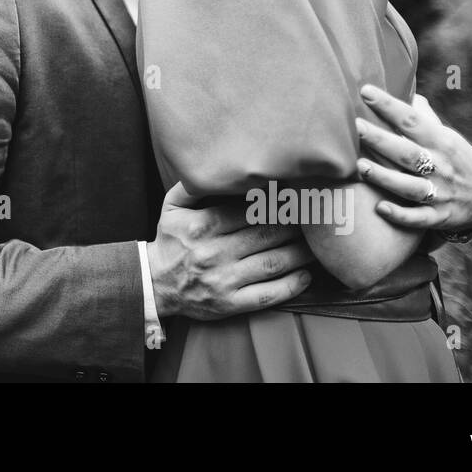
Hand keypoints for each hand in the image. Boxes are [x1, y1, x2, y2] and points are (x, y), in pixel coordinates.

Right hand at [146, 182, 314, 320]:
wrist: (154, 285)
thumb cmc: (169, 242)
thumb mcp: (170, 207)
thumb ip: (191, 185)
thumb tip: (215, 166)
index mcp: (202, 226)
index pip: (249, 211)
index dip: (276, 204)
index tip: (295, 198)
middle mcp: (214, 253)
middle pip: (266, 235)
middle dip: (295, 225)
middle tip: (313, 218)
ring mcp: (224, 281)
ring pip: (273, 263)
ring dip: (300, 253)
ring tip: (316, 244)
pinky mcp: (230, 304)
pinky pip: (268, 295)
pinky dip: (292, 286)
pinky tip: (306, 275)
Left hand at [355, 85, 471, 231]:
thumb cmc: (456, 158)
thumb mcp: (447, 135)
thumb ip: (424, 117)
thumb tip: (406, 91)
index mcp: (440, 141)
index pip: (412, 120)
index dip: (389, 106)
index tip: (365, 91)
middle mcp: (440, 166)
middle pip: (407, 152)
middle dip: (381, 140)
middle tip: (355, 126)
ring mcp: (440, 193)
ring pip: (409, 186)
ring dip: (385, 177)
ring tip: (360, 166)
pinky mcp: (439, 216)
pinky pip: (418, 218)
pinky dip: (401, 215)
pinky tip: (380, 209)